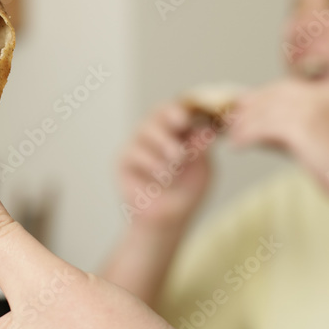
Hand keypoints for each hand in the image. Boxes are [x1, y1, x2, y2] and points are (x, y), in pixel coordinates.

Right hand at [118, 103, 212, 226]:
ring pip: (145, 131)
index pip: (174, 110)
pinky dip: (151, 163)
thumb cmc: (186, 190)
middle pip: (156, 115)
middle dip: (169, 125)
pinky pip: (135, 152)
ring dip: (163, 145)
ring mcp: (137, 144)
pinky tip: (161, 177)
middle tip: (180, 138)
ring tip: (175, 162)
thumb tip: (205, 129)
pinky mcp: (123, 160)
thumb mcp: (200, 168)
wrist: (169, 218)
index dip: (178, 110)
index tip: (185, 119)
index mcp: (175, 130)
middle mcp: (154, 133)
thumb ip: (200, 149)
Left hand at [230, 78, 328, 186]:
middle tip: (229, 118)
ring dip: (244, 124)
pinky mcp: (302, 127)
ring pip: (266, 112)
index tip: (242, 106)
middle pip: (274, 95)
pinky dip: (246, 136)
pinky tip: (236, 146)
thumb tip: (250, 123)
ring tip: (231, 135)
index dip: (262, 96)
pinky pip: (264, 128)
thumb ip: (286, 127)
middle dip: (250, 107)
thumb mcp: (312, 137)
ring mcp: (313, 109)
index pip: (287, 87)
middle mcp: (323, 94)